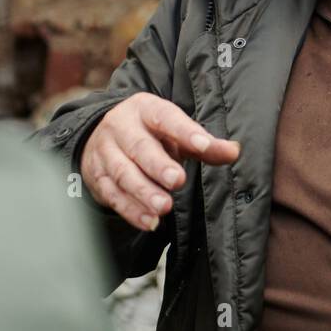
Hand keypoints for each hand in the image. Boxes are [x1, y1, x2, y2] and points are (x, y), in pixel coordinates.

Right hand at [81, 92, 239, 230]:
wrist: (101, 137)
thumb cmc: (149, 134)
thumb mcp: (175, 132)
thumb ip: (204, 145)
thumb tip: (234, 152)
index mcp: (146, 109)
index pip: (166, 117)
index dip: (185, 131)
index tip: (204, 146)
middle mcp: (121, 127)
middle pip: (139, 147)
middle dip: (158, 165)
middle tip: (177, 180)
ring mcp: (106, 152)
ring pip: (123, 173)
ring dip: (143, 192)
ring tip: (164, 207)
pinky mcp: (97, 177)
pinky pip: (113, 195)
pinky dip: (131, 210)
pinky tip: (149, 222)